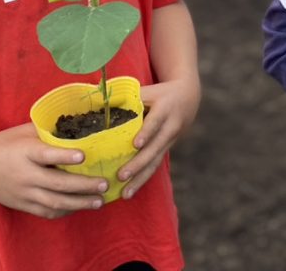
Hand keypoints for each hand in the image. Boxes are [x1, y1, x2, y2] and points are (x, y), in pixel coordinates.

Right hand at [0, 123, 107, 218]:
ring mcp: (23, 192)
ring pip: (54, 202)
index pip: (46, 155)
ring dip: (79, 203)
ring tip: (99, 202)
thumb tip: (76, 123)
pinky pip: (45, 211)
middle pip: (57, 183)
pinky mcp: (21, 204)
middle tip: (104, 184)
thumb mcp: (23, 131)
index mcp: (25, 152)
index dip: (65, 156)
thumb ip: (47, 130)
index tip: (83, 156)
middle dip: (83, 186)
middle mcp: (25, 175)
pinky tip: (80, 207)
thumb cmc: (2, 143)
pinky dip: (64, 211)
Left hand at [116, 78, 200, 199]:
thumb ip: (127, 98)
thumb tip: (97, 103)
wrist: (188, 99)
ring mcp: (169, 142)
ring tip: (125, 194)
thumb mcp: (148, 91)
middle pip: (154, 148)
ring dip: (139, 179)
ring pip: (155, 162)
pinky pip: (154, 167)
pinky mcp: (166, 151)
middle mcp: (170, 128)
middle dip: (138, 163)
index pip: (155, 122)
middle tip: (121, 175)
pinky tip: (128, 192)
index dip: (146, 133)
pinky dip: (141, 180)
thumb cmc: (160, 94)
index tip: (135, 144)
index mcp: (165, 109)